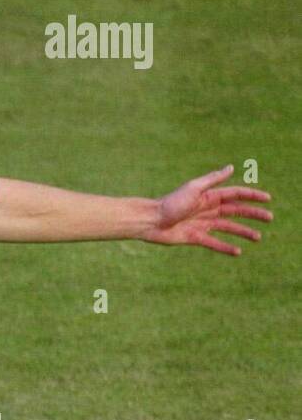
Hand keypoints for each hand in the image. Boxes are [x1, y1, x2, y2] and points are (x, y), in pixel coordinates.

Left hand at [143, 165, 272, 255]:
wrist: (150, 220)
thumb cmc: (170, 202)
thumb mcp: (194, 189)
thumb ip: (212, 180)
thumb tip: (231, 167)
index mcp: (208, 196)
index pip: (235, 194)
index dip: (251, 196)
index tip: (268, 199)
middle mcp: (207, 209)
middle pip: (235, 211)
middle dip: (252, 214)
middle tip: (269, 218)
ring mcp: (202, 223)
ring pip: (228, 228)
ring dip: (243, 232)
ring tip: (258, 237)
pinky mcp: (195, 237)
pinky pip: (214, 243)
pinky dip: (226, 247)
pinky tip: (238, 252)